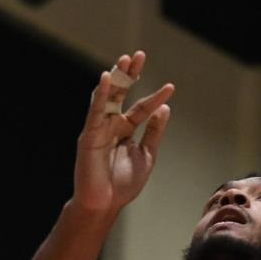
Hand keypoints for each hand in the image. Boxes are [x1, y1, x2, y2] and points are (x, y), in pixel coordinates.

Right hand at [72, 51, 173, 215]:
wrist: (105, 204)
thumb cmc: (123, 184)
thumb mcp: (146, 155)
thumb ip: (154, 132)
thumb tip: (164, 108)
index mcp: (125, 130)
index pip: (141, 109)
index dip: (155, 98)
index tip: (170, 87)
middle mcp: (111, 125)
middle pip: (122, 94)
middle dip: (130, 75)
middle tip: (139, 55)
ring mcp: (99, 128)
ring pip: (108, 97)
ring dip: (117, 77)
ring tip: (126, 60)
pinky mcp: (89, 134)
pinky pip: (95, 111)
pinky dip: (101, 95)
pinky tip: (107, 78)